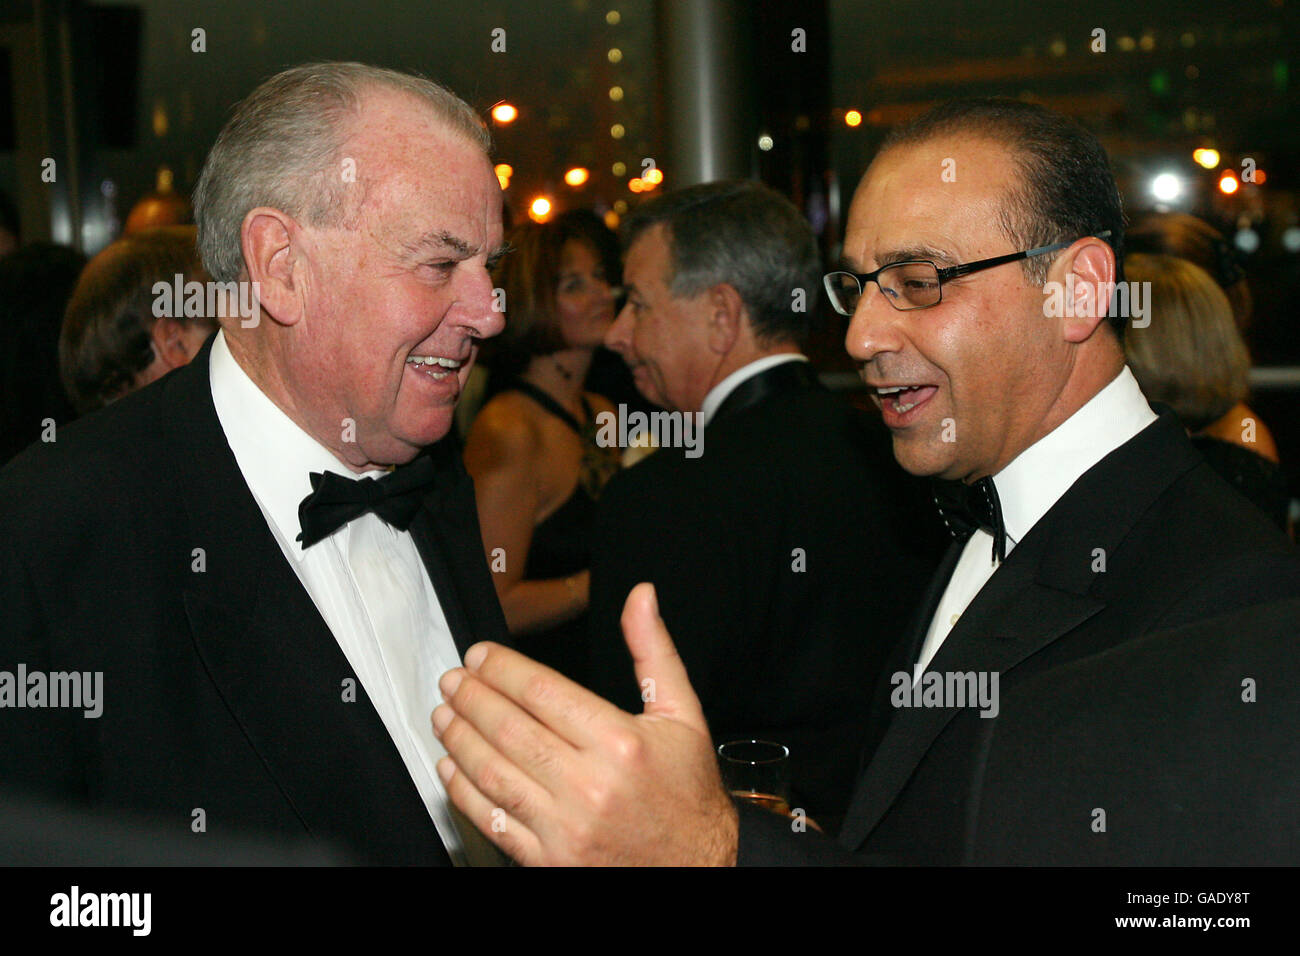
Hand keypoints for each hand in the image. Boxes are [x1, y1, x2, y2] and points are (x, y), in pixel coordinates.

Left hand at [433, 582, 737, 864]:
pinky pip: (494, 821)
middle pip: (510, 730)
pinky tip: (451, 768)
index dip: (502, 669)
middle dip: (471, 698)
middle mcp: (590, 786)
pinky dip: (464, 792)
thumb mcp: (682, 713)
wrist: (701, 867)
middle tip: (452, 680)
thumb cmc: (688, 791)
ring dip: (459, 739)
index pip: (542, 693)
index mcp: (621, 743)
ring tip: (443, 714)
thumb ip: (654, 651)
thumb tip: (641, 596)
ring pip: (494, 773)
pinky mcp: (550, 861)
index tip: (479, 655)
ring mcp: (566, 828)